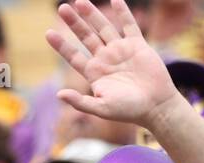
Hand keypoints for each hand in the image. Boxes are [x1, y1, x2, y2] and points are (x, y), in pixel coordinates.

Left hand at [48, 0, 179, 132]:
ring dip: (92, 14)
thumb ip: (80, 102)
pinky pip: (128, 25)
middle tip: (62, 8)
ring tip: (80, 1)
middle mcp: (105, 59)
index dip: (61, 45)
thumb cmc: (128, 111)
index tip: (48, 33)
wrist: (155, 106)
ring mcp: (120, 50)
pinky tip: (115, 0)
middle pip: (86, 36)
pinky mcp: (137, 45)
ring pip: (103, 27)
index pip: (73, 56)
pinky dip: (122, 12)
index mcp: (94, 73)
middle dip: (74, 23)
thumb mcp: (101, 108)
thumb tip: (59, 94)